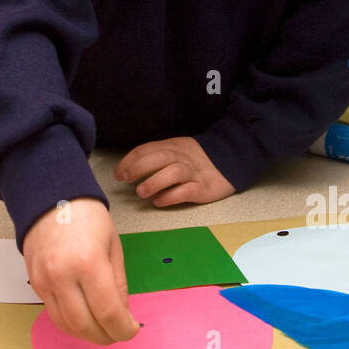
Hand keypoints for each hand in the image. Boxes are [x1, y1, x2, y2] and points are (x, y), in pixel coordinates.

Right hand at [23, 197, 139, 344]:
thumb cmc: (87, 217)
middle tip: (118, 333)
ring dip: (88, 334)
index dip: (123, 330)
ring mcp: (45, 281)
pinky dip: (71, 323)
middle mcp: (63, 275)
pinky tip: (84, 318)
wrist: (51, 198)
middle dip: (107, 336)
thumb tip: (122, 315)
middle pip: (85, 325)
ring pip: (67, 325)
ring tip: (103, 329)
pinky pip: (53, 314)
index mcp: (89, 262)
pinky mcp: (35, 283)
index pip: (108, 313)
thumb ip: (118, 284)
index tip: (131, 330)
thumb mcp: (113, 247)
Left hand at [114, 137, 235, 206]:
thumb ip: (156, 155)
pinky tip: (159, 201)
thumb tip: (130, 168)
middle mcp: (181, 157)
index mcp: (172, 146)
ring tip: (141, 192)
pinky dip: (170, 196)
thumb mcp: (176, 149)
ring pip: (173, 173)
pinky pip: (186, 191)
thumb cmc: (196, 158)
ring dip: (154, 182)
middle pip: (158, 158)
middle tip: (125, 179)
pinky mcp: (203, 187)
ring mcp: (193, 172)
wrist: (230, 159)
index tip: (118, 173)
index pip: (147, 149)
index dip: (130, 160)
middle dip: (138, 167)